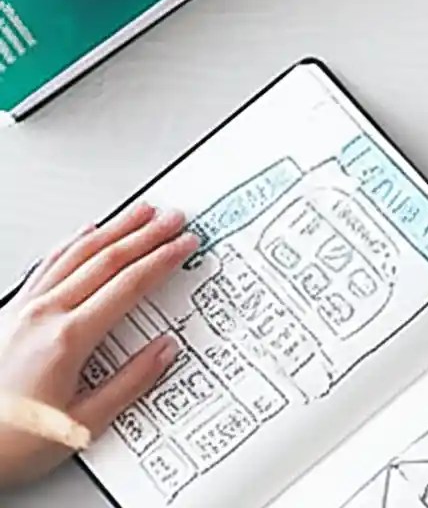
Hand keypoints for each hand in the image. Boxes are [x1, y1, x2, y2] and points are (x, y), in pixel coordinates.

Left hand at [0, 204, 195, 486]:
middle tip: (173, 218)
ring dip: (115, 228)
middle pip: (106, 259)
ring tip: (141, 212)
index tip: (184, 246)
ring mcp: (24, 309)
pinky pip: (49, 264)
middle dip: (146, 234)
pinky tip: (87, 232)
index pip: (128, 286)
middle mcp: (44, 315)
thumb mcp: (82, 424)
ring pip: (77, 253)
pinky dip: (73, 243)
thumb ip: (129, 383)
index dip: (162, 261)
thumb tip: (164, 351)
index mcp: (67, 339)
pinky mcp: (11, 312)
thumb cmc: (12, 441)